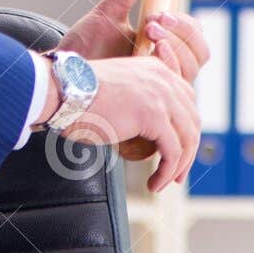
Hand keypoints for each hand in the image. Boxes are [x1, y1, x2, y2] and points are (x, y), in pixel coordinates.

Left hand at [57, 0, 209, 84]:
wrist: (64, 74)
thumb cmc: (86, 46)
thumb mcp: (108, 13)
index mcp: (164, 47)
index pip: (194, 36)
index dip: (184, 23)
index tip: (158, 13)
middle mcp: (168, 68)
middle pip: (200, 53)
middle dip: (181, 33)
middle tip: (151, 23)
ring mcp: (161, 87)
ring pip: (191, 70)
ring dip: (175, 48)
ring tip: (147, 34)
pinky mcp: (152, 102)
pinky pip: (175, 89)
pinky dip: (169, 67)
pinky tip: (150, 54)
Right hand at [64, 55, 202, 192]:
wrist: (60, 92)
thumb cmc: (76, 96)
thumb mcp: (117, 90)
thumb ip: (137, 99)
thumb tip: (146, 130)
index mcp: (156, 69)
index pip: (187, 102)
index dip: (185, 130)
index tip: (177, 150)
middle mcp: (163, 79)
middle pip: (192, 121)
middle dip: (188, 151)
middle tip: (175, 173)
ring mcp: (161, 96)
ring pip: (187, 138)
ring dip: (179, 166)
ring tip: (164, 182)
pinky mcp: (154, 116)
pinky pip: (172, 151)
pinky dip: (167, 171)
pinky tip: (154, 183)